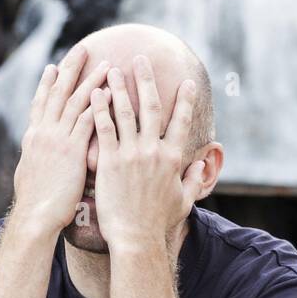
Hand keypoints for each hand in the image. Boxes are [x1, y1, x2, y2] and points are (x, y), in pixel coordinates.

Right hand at [12, 45, 108, 235]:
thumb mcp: (29, 173)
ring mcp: (57, 139)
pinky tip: (112, 92)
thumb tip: (35, 155)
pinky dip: (99, 104)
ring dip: (92, 81)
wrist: (35, 215)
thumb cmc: (34, 202)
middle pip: (58, 93)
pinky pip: (88, 120)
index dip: (48, 83)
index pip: (41, 103)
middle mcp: (43, 132)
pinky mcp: (72, 150)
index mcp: (33, 137)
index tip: (54, 66)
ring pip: (76, 102)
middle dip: (70, 69)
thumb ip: (36, 159)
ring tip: (106, 64)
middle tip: (82, 48)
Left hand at [91, 56, 204, 253]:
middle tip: (141, 59)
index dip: (184, 100)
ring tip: (113, 68)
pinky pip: (103, 129)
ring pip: (125, 112)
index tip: (186, 82)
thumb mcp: (183, 201)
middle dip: (147, 80)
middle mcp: (153, 151)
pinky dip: (99, 110)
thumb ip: (194, 180)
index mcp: (173, 158)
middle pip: (151, 107)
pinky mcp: (109, 162)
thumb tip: (202, 166)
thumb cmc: (158, 223)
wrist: (136, 238)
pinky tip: (94, 94)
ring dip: (120, 87)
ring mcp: (130, 154)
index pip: (181, 122)